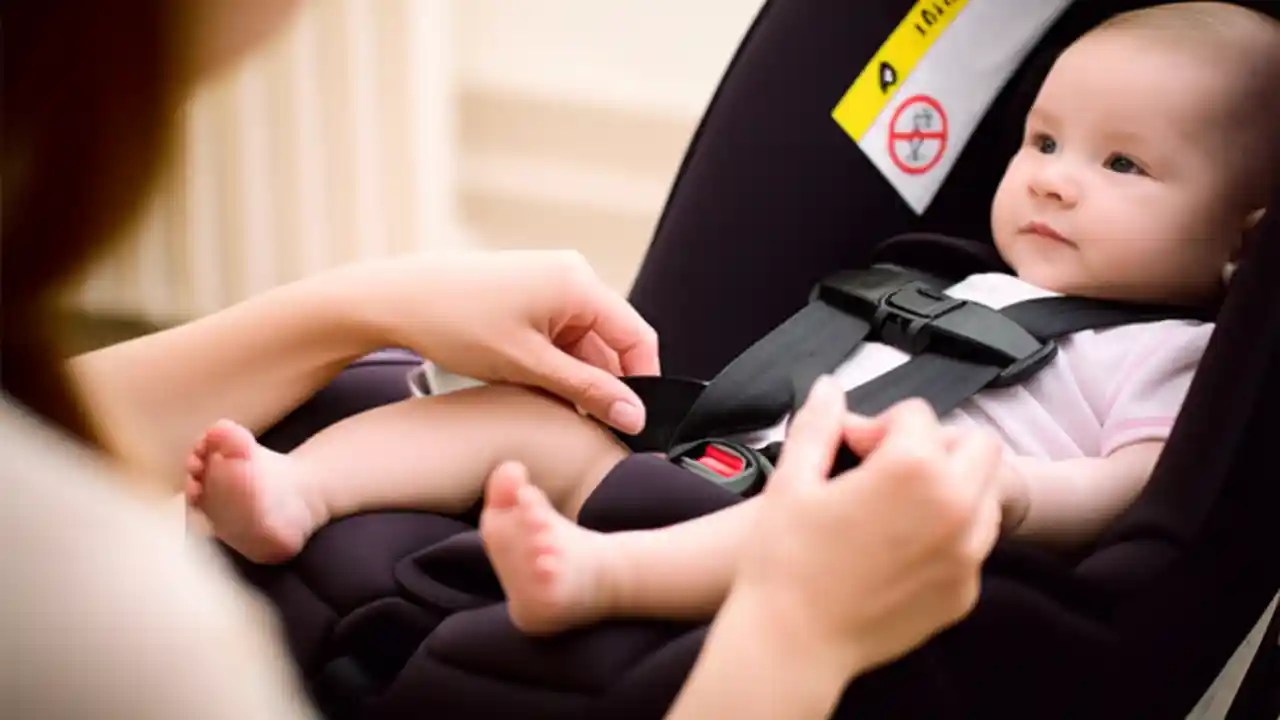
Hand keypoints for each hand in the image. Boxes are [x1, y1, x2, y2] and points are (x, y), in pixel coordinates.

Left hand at [348, 250, 659, 433]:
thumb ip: (587, 392)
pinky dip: (556, 363)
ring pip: (585, 341)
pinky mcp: (530, 292)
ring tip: (554, 408)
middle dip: (605, 384)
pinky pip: (561, 333)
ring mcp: (550, 282)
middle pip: (612, 341)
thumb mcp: (528, 366)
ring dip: (577, 377)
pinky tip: (535, 387)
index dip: (642, 384)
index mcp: (579, 284)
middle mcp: (572, 275)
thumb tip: (634, 416)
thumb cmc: (456, 323)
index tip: (631, 424)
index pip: (637, 338)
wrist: (396, 299)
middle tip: (592, 427)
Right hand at [729, 378, 1003, 675]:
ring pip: (986, 495)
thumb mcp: (792, 480)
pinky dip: (951, 535)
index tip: (851, 449)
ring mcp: (966, 554)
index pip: (917, 415)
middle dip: (936, 445)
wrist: (791, 643)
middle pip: (977, 445)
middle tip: (889, 468)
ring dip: (953, 487)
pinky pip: (975, 545)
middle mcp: (954, 506)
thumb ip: (819, 424)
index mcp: (911, 469)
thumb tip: (830, 387)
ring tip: (900, 507)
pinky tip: (903, 549)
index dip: (878, 425)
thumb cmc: (784, 561)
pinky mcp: (964, 592)